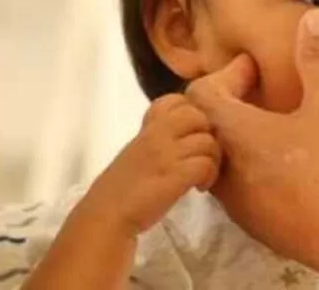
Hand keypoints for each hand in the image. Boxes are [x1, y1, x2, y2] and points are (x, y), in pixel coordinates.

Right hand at [81, 92, 221, 236]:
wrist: (106, 217)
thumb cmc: (120, 190)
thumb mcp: (137, 153)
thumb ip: (158, 140)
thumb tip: (183, 137)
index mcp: (148, 129)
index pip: (176, 101)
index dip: (192, 113)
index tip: (191, 135)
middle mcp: (157, 135)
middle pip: (198, 115)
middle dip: (208, 134)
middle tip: (202, 155)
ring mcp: (167, 154)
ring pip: (208, 141)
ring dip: (212, 159)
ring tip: (202, 176)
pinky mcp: (177, 175)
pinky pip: (207, 164)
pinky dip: (209, 176)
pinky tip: (199, 187)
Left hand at [187, 11, 318, 287]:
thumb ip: (318, 60)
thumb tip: (314, 18)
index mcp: (236, 135)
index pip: (199, 95)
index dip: (226, 75)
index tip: (256, 71)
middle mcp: (225, 170)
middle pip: (205, 127)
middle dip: (231, 104)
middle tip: (265, 93)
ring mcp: (237, 201)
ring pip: (222, 158)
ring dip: (243, 137)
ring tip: (281, 125)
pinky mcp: (254, 222)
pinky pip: (240, 185)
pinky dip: (255, 166)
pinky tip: (293, 161)